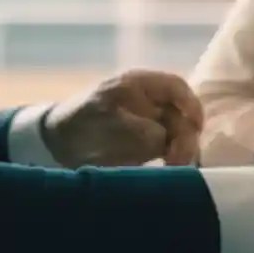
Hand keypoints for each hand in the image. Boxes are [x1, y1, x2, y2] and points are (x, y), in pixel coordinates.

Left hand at [43, 70, 202, 166]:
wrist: (58, 144)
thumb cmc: (81, 123)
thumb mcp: (109, 121)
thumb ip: (140, 128)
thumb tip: (166, 139)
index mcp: (139, 84)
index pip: (176, 87)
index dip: (190, 105)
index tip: (196, 125)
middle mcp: (150, 101)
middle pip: (181, 113)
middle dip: (185, 135)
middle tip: (178, 158)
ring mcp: (150, 121)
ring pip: (179, 132)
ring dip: (182, 149)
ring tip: (174, 166)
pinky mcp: (148, 141)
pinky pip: (170, 146)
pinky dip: (174, 157)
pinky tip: (171, 168)